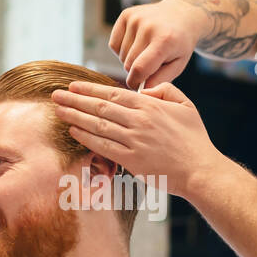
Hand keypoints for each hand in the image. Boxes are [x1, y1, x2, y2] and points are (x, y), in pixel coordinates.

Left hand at [50, 81, 222, 201]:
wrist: (201, 170)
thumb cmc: (195, 140)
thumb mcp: (186, 106)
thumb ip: (165, 90)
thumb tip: (145, 89)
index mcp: (151, 106)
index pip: (113, 94)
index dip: (90, 89)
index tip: (73, 86)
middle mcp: (139, 121)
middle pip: (100, 107)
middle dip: (75, 100)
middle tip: (56, 95)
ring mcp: (135, 141)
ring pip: (98, 125)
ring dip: (75, 117)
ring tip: (59, 111)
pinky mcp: (132, 161)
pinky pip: (103, 147)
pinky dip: (87, 138)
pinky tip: (73, 132)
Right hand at [109, 0, 207, 90]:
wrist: (180, 15)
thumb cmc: (179, 44)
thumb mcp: (178, 65)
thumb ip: (160, 80)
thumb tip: (142, 91)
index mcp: (164, 41)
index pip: (139, 69)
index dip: (136, 82)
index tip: (139, 86)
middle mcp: (148, 27)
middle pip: (128, 64)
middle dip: (136, 71)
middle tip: (150, 66)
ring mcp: (136, 19)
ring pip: (121, 55)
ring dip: (130, 60)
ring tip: (145, 53)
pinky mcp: (126, 15)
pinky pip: (114, 44)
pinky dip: (122, 50)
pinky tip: (136, 45)